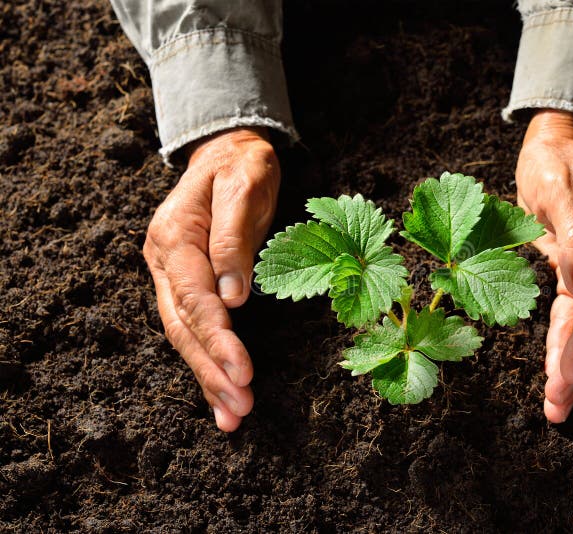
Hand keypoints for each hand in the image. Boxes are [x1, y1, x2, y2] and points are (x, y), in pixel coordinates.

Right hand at [143, 127, 279, 431]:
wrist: (229, 151)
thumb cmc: (242, 165)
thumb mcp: (244, 187)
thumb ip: (234, 239)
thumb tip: (233, 297)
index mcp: (174, 236)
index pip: (194, 297)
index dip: (218, 336)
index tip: (242, 370)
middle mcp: (165, 262)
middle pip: (183, 327)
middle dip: (212, 370)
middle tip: (240, 408)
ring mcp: (172, 276)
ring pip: (185, 336)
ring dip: (209, 377)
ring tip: (232, 417)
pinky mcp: (188, 286)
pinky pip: (194, 330)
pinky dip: (208, 363)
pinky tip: (223, 396)